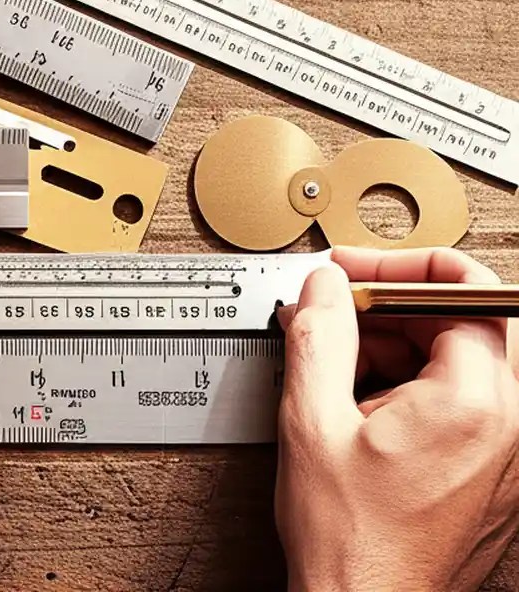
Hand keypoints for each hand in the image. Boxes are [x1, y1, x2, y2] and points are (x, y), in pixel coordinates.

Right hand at [276, 247, 518, 590]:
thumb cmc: (350, 541)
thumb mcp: (310, 423)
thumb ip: (318, 337)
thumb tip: (324, 287)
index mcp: (474, 401)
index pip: (464, 288)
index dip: (398, 266)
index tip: (352, 273)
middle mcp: (511, 424)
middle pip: (466, 320)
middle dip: (393, 308)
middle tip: (338, 315)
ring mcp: (511, 452)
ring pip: (464, 361)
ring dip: (400, 350)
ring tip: (340, 375)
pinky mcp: (499, 473)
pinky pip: (467, 403)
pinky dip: (416, 388)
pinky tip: (363, 410)